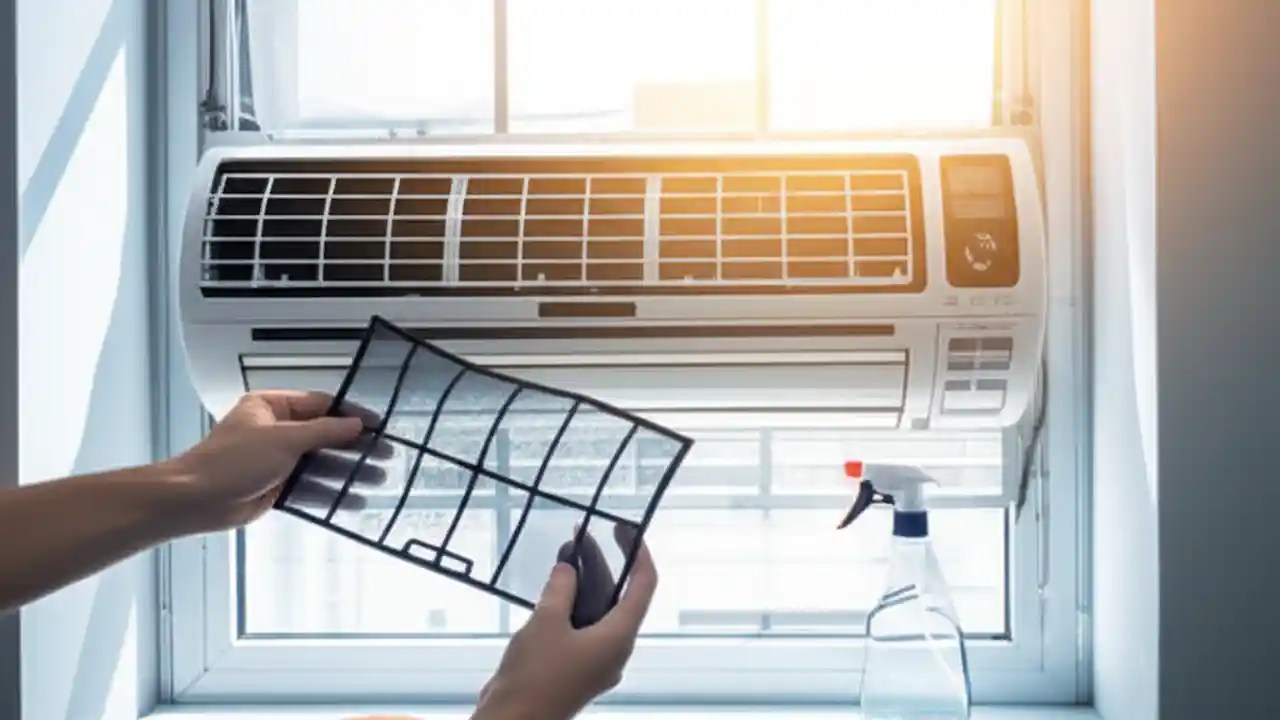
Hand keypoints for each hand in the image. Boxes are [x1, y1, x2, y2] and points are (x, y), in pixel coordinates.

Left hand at [166, 390, 391, 532]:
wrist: (196, 500)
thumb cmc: (228, 461)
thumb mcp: (283, 438)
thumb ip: (323, 431)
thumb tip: (354, 424)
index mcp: (271, 407)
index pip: (320, 405)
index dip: (350, 414)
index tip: (377, 424)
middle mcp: (275, 431)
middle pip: (325, 436)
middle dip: (354, 446)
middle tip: (384, 453)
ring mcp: (276, 460)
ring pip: (320, 464)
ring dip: (347, 472)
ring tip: (376, 478)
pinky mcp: (276, 487)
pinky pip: (310, 487)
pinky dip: (330, 493)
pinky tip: (352, 500)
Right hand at [474, 525, 657, 719]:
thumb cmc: (535, 675)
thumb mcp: (547, 621)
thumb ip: (560, 589)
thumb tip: (567, 569)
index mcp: (619, 637)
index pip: (643, 585)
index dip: (638, 553)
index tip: (624, 529)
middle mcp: (613, 649)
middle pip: (615, 596)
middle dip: (599, 563)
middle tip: (581, 532)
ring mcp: (594, 661)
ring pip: (595, 611)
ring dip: (581, 582)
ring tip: (564, 550)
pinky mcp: (574, 668)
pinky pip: (579, 628)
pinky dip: (569, 604)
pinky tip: (554, 586)